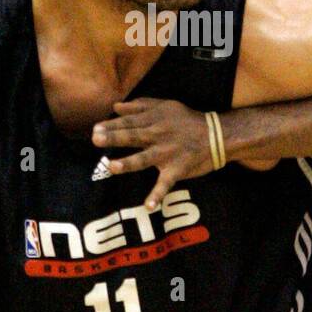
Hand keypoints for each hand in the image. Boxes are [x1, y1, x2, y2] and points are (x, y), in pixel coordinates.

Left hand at [91, 98, 213, 210]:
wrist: (217, 135)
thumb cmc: (187, 120)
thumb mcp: (165, 106)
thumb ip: (140, 105)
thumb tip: (115, 106)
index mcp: (153, 120)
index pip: (129, 121)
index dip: (112, 124)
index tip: (95, 127)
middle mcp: (158, 135)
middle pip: (133, 136)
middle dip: (114, 138)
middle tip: (96, 139)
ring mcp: (167, 153)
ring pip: (144, 158)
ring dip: (129, 163)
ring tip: (113, 166)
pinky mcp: (177, 170)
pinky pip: (166, 184)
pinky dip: (158, 195)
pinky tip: (148, 206)